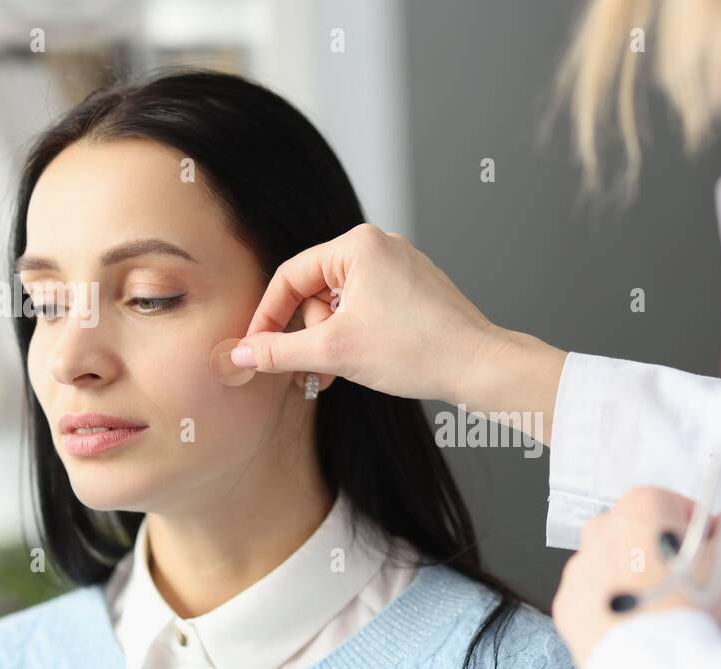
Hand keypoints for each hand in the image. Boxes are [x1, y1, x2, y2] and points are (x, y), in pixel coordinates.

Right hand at [232, 224, 565, 439]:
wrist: (480, 367)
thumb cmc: (416, 351)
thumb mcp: (335, 352)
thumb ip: (279, 351)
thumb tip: (240, 355)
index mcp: (359, 245)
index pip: (291, 276)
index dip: (268, 317)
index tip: (257, 351)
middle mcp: (382, 246)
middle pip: (316, 290)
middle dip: (311, 334)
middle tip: (318, 370)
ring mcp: (402, 267)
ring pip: (342, 304)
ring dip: (334, 340)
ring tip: (344, 371)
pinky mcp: (416, 290)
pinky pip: (369, 308)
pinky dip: (358, 336)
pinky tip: (366, 363)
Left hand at [552, 487, 720, 668]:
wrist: (656, 665)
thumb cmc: (695, 608)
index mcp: (642, 506)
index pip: (674, 506)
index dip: (696, 534)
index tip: (705, 558)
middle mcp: (602, 528)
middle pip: (638, 536)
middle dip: (659, 556)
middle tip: (683, 591)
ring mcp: (579, 568)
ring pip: (613, 568)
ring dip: (633, 583)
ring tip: (659, 615)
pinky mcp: (567, 605)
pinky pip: (593, 601)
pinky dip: (610, 610)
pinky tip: (634, 629)